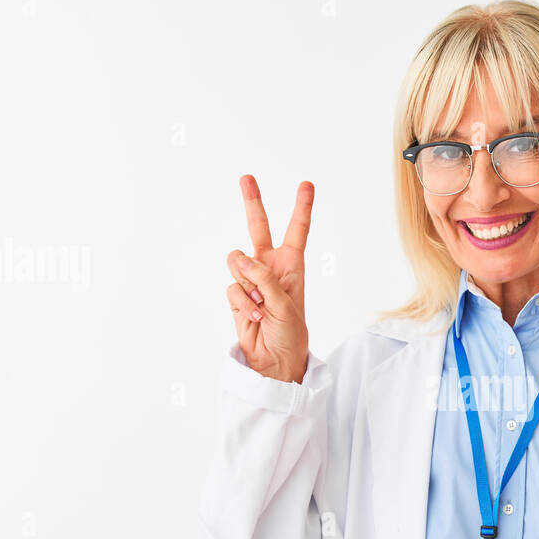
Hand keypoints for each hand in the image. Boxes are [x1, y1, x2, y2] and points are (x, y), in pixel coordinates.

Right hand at [224, 175, 313, 382]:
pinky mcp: (237, 295)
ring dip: (248, 283)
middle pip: (258, 228)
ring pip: (237, 261)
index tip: (306, 184)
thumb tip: (239, 257)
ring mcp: (251, 280)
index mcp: (292, 265)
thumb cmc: (290, 333)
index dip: (301, 207)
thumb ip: (263, 277)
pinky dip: (243, 302)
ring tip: (262, 304)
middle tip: (246, 177)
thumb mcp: (285, 303)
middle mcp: (271, 267)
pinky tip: (255, 316)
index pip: (297, 230)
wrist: (275, 360)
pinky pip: (232, 286)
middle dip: (252, 202)